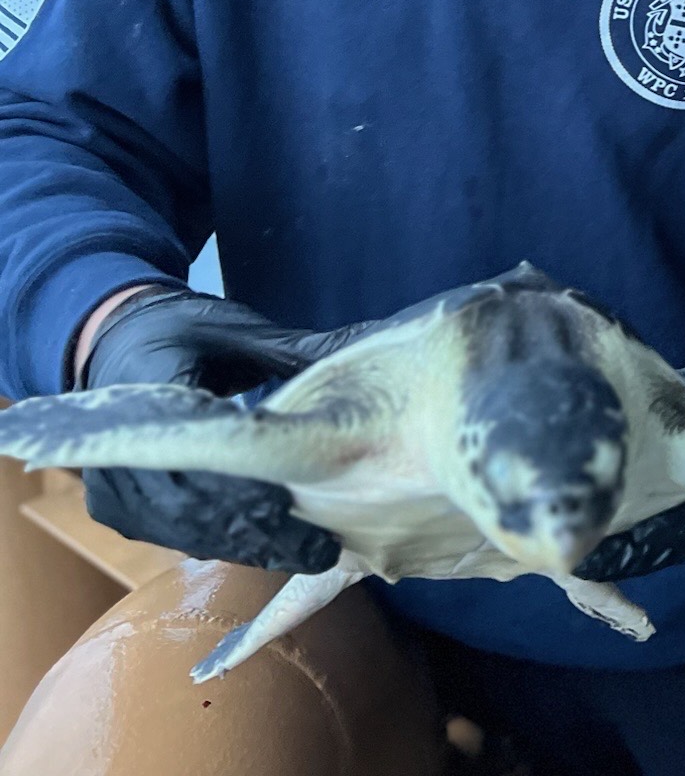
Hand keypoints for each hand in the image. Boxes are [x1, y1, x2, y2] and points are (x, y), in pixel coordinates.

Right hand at [79, 284, 375, 572]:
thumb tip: (372, 348)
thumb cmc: (188, 331)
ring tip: (305, 554)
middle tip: (320, 549)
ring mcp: (112, 482)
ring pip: (182, 531)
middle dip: (258, 531)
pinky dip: (217, 541)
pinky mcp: (115, 504)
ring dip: (242, 544)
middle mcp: (118, 447)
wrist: (117, 338)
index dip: (250, 489)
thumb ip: (296, 349)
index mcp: (150, 393)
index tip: (300, 506)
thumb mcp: (240, 331)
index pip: (202, 457)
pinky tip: (265, 548)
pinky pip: (168, 535)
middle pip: (193, 507)